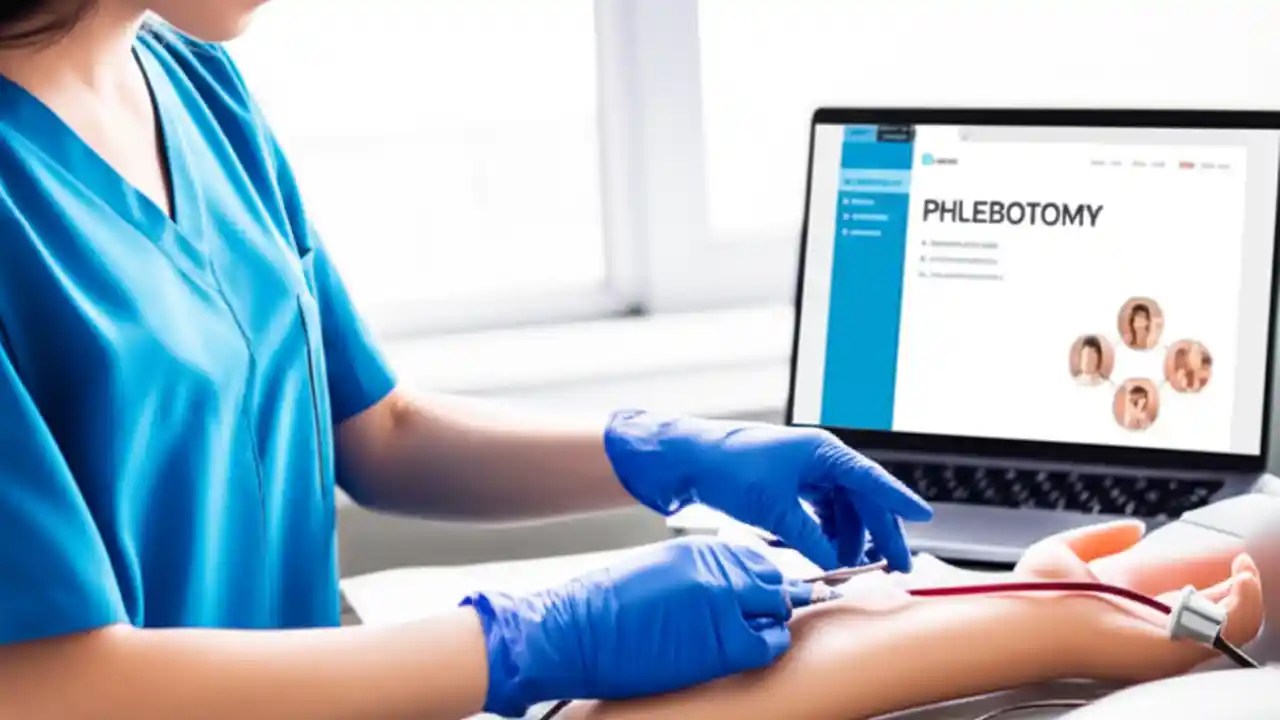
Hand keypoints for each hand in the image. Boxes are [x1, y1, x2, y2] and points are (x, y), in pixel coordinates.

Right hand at [462, 537, 805, 715]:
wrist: (575, 633)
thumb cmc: (605, 608)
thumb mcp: (658, 570)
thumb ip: (698, 573)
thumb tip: (732, 588)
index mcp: (699, 550)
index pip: (756, 558)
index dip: (763, 579)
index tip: (764, 593)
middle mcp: (716, 570)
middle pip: (772, 581)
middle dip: (773, 600)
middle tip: (765, 616)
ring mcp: (723, 603)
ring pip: (777, 610)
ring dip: (770, 623)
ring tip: (751, 635)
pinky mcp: (722, 642)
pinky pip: (769, 643)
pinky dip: (769, 646)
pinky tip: (751, 649)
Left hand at [603, 410, 931, 570]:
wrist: (688, 459)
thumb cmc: (728, 468)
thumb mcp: (774, 510)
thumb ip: (809, 538)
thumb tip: (834, 561)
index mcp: (821, 452)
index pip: (871, 479)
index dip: (898, 500)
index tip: (923, 516)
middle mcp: (818, 458)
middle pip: (861, 498)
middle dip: (879, 532)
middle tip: (895, 565)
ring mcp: (804, 470)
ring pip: (841, 507)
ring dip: (849, 536)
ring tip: (853, 566)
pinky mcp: (788, 484)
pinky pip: (820, 510)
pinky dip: (827, 532)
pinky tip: (828, 552)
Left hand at [1014, 521, 1264, 681]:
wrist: (1019, 616)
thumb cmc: (1031, 594)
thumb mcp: (1067, 552)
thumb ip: (1101, 538)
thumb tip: (1135, 527)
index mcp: (1134, 609)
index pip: (1188, 598)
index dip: (1211, 577)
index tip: (1227, 556)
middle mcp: (1153, 629)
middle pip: (1214, 613)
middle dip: (1238, 588)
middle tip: (1244, 562)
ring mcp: (1165, 641)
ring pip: (1230, 626)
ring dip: (1248, 594)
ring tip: (1246, 568)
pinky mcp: (1173, 647)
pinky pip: (1228, 633)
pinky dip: (1246, 604)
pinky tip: (1242, 578)